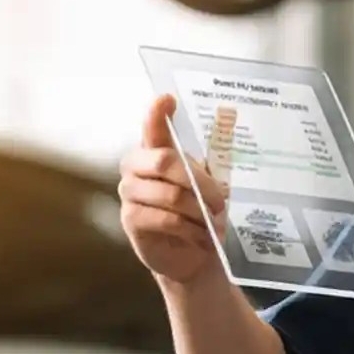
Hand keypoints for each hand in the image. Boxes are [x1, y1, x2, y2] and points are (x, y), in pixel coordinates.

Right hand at [119, 95, 229, 283]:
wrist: (190, 254)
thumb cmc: (198, 212)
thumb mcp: (207, 186)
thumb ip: (207, 166)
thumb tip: (224, 130)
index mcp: (155, 150)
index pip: (152, 127)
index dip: (157, 113)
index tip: (167, 99)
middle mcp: (136, 166)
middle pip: (165, 161)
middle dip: (198, 182)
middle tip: (220, 201)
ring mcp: (129, 192)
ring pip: (170, 195)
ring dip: (197, 211)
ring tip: (211, 223)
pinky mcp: (131, 220)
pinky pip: (165, 219)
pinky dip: (190, 229)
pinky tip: (201, 236)